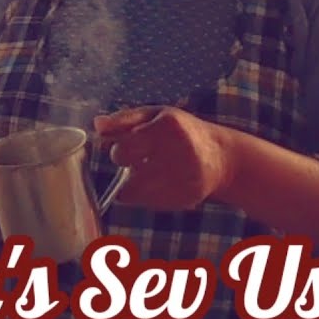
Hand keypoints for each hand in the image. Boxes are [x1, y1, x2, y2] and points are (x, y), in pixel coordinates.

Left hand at [93, 106, 232, 210]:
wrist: (222, 157)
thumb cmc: (182, 131)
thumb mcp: (157, 115)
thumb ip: (125, 119)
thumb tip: (97, 125)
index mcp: (168, 126)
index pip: (123, 147)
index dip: (120, 149)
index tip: (128, 147)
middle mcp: (178, 152)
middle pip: (126, 168)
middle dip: (127, 164)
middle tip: (140, 158)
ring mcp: (183, 178)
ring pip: (134, 190)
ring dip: (134, 182)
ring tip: (151, 171)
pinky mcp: (185, 198)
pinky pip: (148, 203)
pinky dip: (147, 195)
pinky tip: (161, 183)